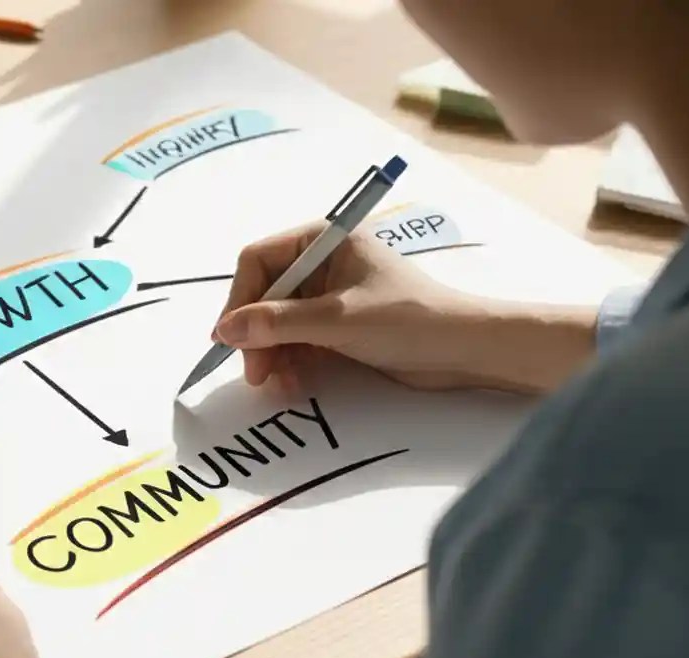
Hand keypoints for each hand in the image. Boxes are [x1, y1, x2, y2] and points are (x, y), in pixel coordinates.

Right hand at [213, 220, 598, 393]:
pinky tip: (294, 382)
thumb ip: (277, 323)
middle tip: (256, 373)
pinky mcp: (339, 324)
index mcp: (323, 240)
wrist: (464, 350)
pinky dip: (292, 361)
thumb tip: (225, 330)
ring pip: (279, 322)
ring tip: (279, 385)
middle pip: (266, 295)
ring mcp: (330, 294)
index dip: (240, 300)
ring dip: (273, 354)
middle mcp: (322, 262)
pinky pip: (299, 339)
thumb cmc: (406, 320)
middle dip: (258, 335)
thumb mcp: (336, 320)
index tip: (230, 339)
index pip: (259, 261)